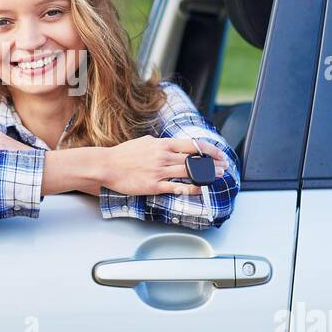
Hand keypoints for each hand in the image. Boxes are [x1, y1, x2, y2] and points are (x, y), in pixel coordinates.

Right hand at [101, 135, 228, 196]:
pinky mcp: (153, 185)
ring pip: (189, 172)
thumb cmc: (123, 154)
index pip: (192, 145)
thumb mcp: (144, 142)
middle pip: (194, 159)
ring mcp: (159, 171)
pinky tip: (199, 189)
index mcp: (162, 144)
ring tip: (217, 176)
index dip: (209, 149)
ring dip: (206, 175)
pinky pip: (176, 187)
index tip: (219, 153)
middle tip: (224, 166)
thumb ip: (159, 143)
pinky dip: (190, 188)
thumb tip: (169, 143)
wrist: (107, 165)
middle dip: (212, 163)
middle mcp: (163, 156)